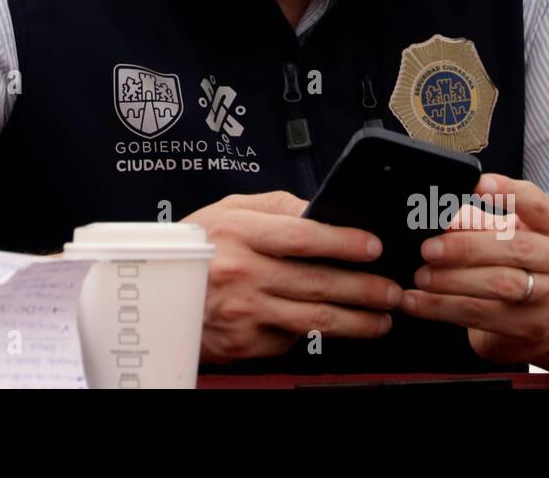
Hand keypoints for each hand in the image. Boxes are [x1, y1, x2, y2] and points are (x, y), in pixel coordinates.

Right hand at [181, 191, 402, 363]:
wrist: (156, 296)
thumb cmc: (198, 250)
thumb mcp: (226, 211)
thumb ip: (275, 207)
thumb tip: (323, 211)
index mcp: (237, 232)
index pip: (300, 236)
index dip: (342, 242)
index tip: (373, 246)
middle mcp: (240, 273)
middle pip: (317, 282)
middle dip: (365, 288)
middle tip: (392, 290)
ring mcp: (243, 312)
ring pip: (314, 319)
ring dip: (358, 321)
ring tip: (382, 318)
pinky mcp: (245, 342)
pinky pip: (293, 338)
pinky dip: (318, 334)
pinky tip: (338, 328)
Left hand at [397, 174, 548, 364]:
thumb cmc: (522, 262)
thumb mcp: (511, 234)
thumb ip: (482, 223)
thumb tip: (447, 219)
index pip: (537, 204)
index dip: (509, 193)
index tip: (477, 185)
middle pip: (516, 248)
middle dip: (467, 247)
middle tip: (429, 248)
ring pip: (501, 286)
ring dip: (453, 280)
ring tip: (421, 276)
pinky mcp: (531, 327)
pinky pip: (482, 316)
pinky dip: (442, 307)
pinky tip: (416, 301)